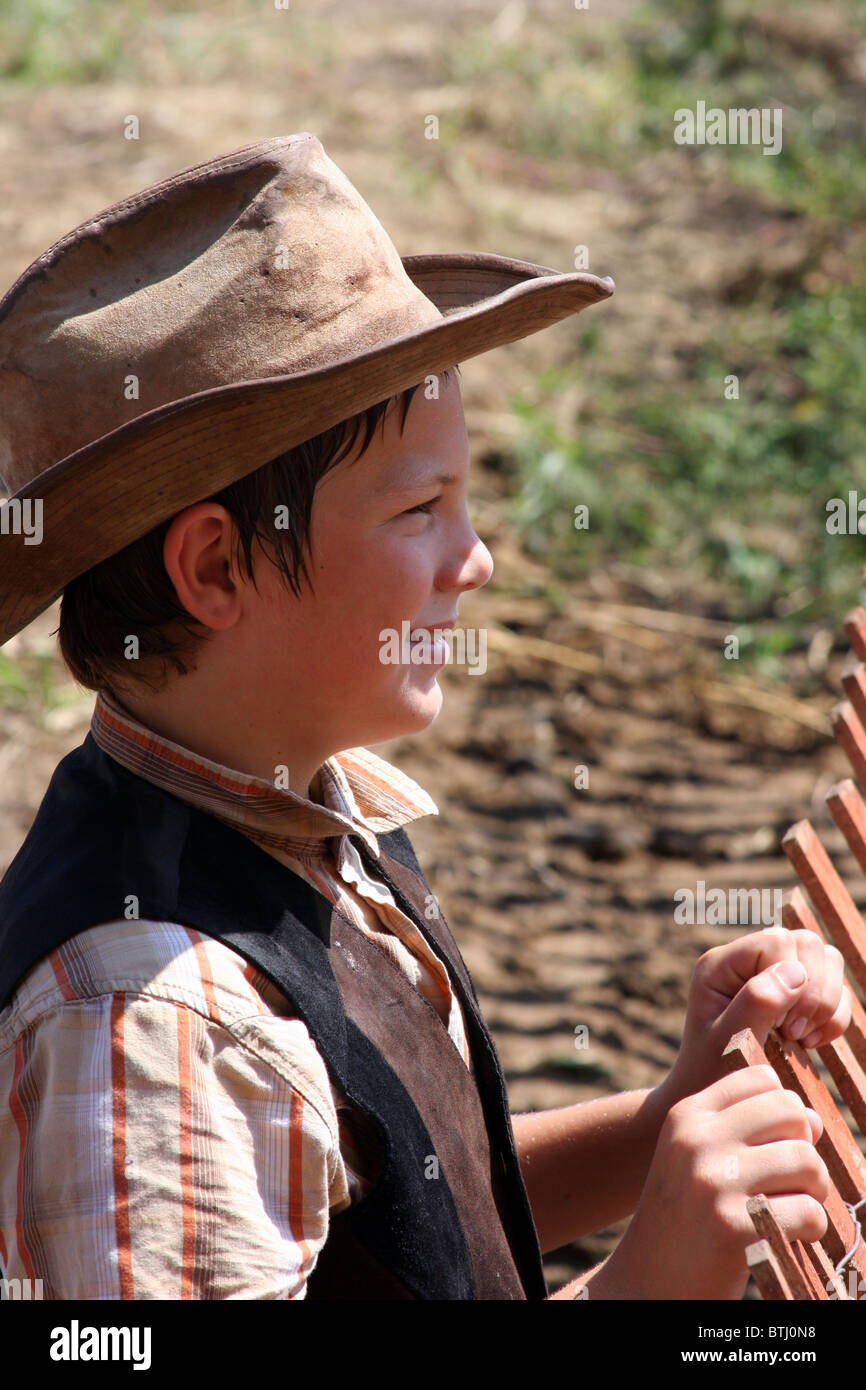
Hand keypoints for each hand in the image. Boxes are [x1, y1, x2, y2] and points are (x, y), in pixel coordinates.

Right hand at [598, 1065, 828, 1299]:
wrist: (648, 1281)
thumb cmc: (684, 1217)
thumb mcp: (698, 1160)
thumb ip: (752, 1131)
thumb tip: (815, 1119)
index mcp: (687, 1116)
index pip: (762, 1080)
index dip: (784, 1112)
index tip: (774, 1145)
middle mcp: (697, 1140)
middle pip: (792, 1114)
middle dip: (804, 1149)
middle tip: (790, 1182)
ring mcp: (714, 1182)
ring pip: (807, 1162)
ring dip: (813, 1191)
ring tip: (792, 1209)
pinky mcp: (734, 1228)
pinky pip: (809, 1212)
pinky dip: (811, 1228)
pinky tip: (788, 1237)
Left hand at [664, 925, 851, 1106]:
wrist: (718, 1098)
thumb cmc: (713, 1071)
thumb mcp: (727, 1041)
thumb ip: (757, 1002)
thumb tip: (794, 972)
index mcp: (722, 964)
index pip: (777, 942)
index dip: (792, 978)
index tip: (783, 1025)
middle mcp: (748, 962)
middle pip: (808, 944)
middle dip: (814, 993)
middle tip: (793, 1033)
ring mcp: (775, 975)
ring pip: (828, 960)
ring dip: (826, 1004)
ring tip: (801, 1038)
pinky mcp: (797, 996)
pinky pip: (837, 989)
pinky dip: (834, 1017)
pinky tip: (810, 1042)